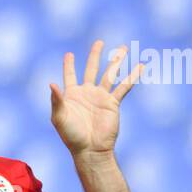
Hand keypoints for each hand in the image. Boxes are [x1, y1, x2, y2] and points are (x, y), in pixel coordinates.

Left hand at [50, 41, 141, 157]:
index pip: (70, 76)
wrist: (90, 150)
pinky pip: (124, 87)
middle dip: (95, 55)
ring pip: (110, 74)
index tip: (69, 55)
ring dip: (116, 61)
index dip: (69, 65)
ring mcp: (101, 97)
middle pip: (92, 69)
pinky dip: (132, 76)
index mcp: (73, 95)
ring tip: (122, 48)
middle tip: (99, 42)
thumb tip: (51, 83)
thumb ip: (56, 100)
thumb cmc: (72, 136)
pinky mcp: (113, 103)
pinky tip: (140, 65)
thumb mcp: (59, 118)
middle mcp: (87, 93)